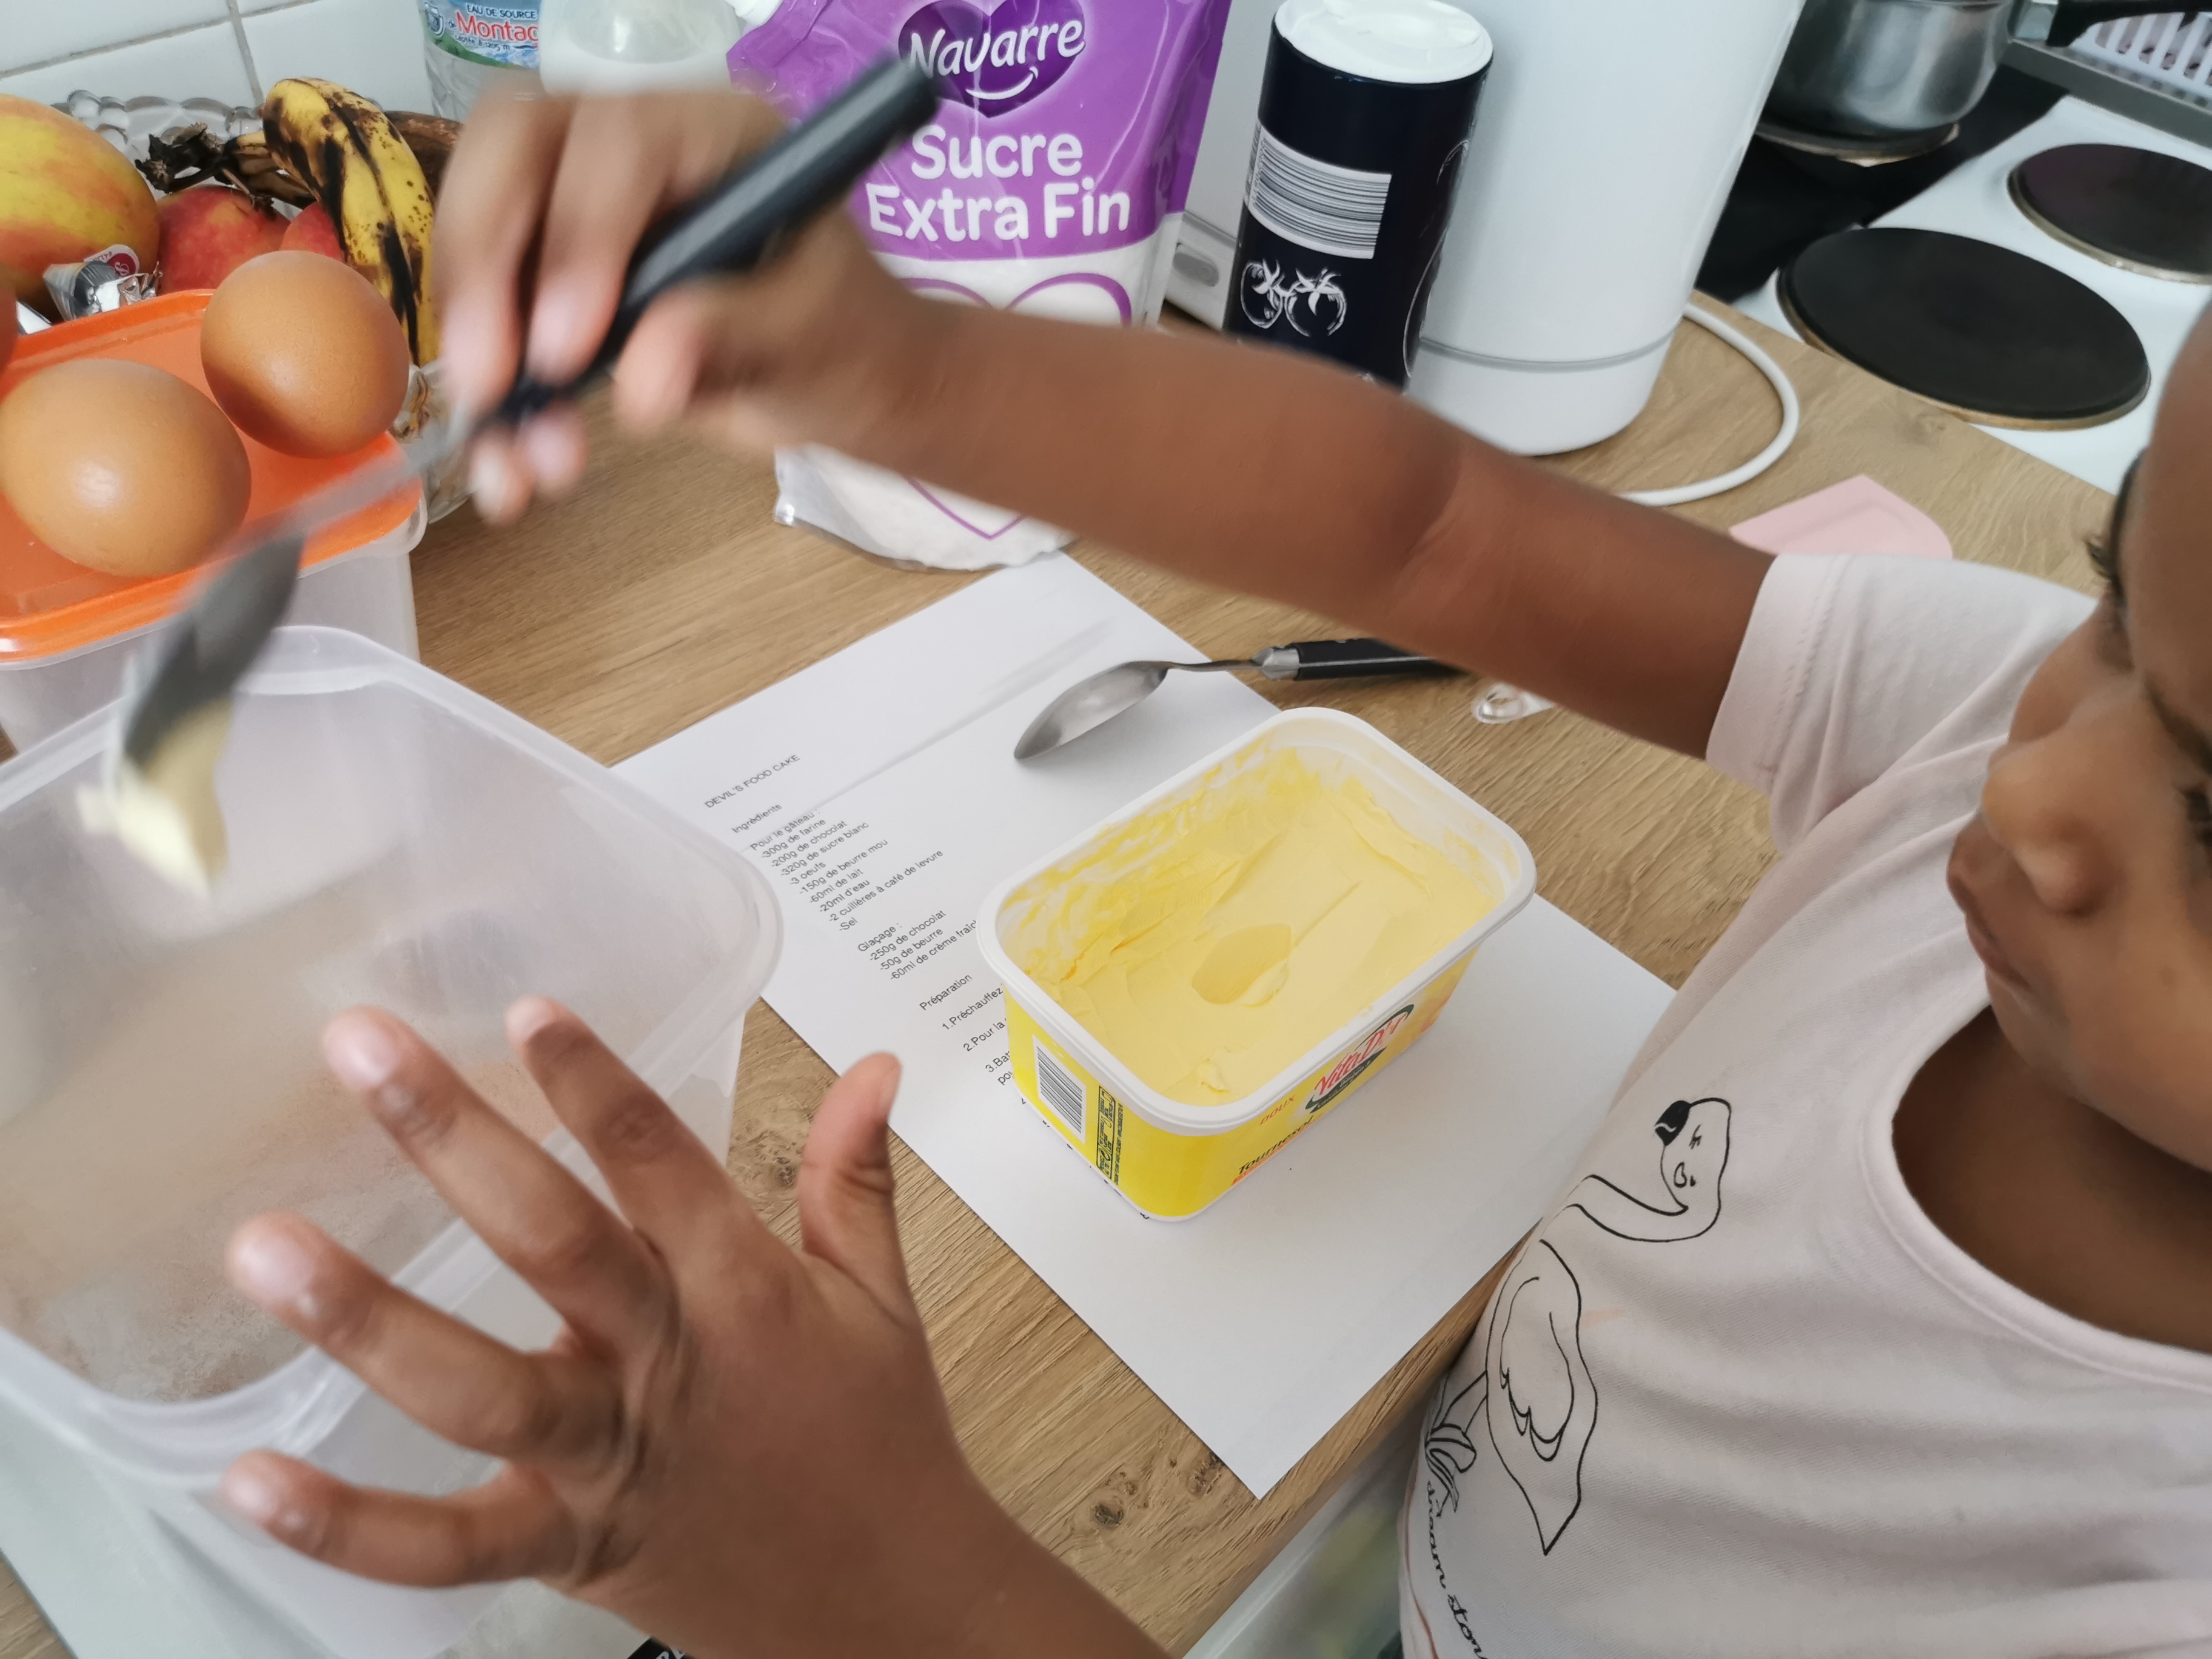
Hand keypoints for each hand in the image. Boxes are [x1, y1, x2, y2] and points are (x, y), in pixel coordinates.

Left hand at [219, 999, 1161, 1658]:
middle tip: (360, 1051)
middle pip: (553, 1245)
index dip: (595, 1085)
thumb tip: (875, 1064)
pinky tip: (252, 1481)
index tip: (528, 1010)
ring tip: (267, 1248)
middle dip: (454, 1141)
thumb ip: (857, 1176)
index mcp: (744, 1290)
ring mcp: (605, 1462)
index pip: (663, 1163)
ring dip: (367, 1320)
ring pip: (478, 1391)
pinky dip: (347, 1525)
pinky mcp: (563, 1549)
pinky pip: (443, 1550)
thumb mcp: (881, 1299)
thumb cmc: (878, 1441)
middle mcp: (666, 1365)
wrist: (889, 1608)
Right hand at [436, 90, 940, 523]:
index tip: (567, 347)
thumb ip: (732, 340)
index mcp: (714, 132)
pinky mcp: (550, 275)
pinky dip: (487, 398)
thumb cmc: (851, 341)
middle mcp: (632, 148)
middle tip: (489, 382)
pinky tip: (507, 468)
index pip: (613, 143)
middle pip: (509, 156)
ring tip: (511, 450)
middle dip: (484, 271)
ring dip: (475, 346)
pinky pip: (489, 316)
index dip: (575, 238)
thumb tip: (641, 380)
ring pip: (479, 235)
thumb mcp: (813, 338)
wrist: (850, 383)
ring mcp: (580, 205)